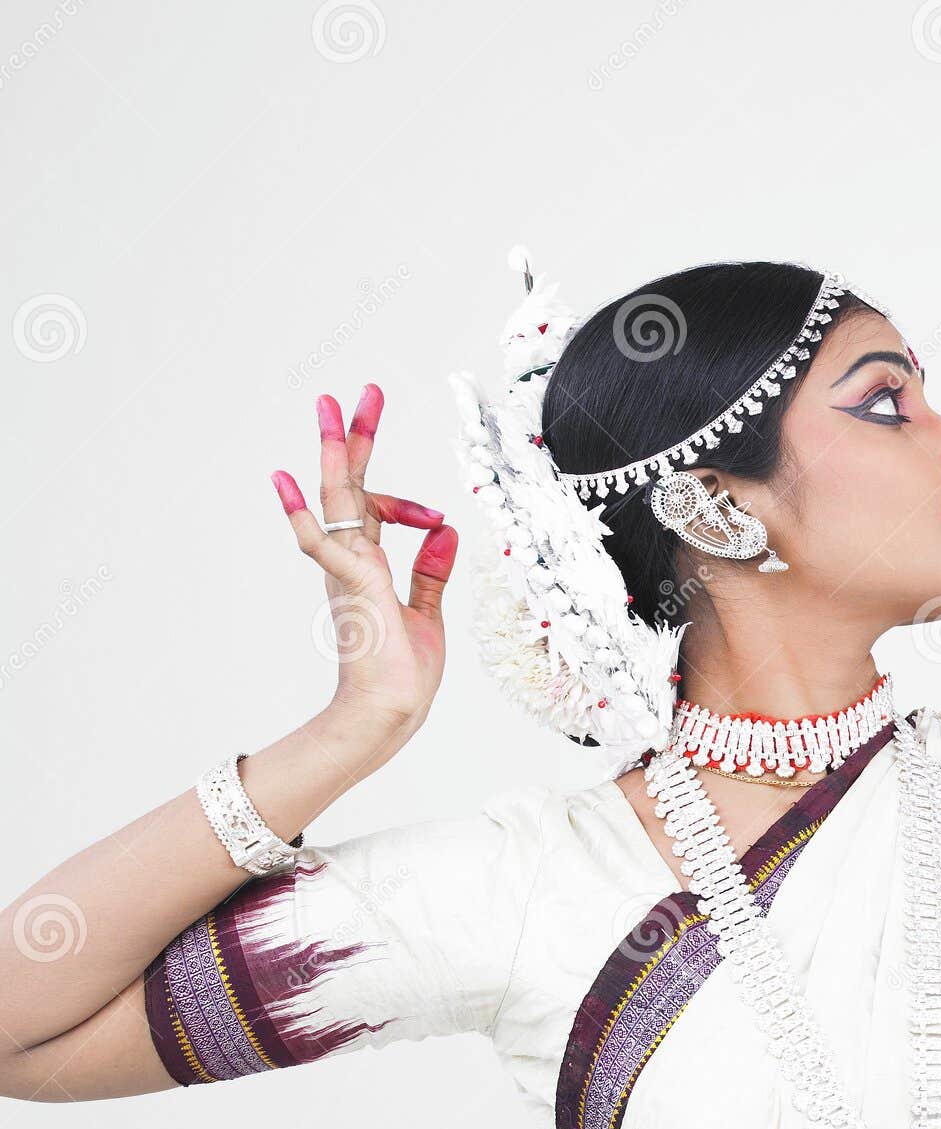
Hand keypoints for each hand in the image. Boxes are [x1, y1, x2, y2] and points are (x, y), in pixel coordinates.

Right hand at [269, 383, 458, 736]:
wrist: (388, 716)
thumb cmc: (401, 676)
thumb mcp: (427, 615)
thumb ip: (431, 572)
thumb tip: (446, 529)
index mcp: (367, 567)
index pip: (374, 510)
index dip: (406, 502)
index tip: (436, 516)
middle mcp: (350, 562)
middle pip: (348, 488)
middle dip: (354, 439)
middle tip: (359, 393)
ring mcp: (347, 572)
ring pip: (337, 502)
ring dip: (333, 454)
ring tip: (330, 409)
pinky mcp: (353, 588)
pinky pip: (324, 545)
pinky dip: (306, 515)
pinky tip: (287, 483)